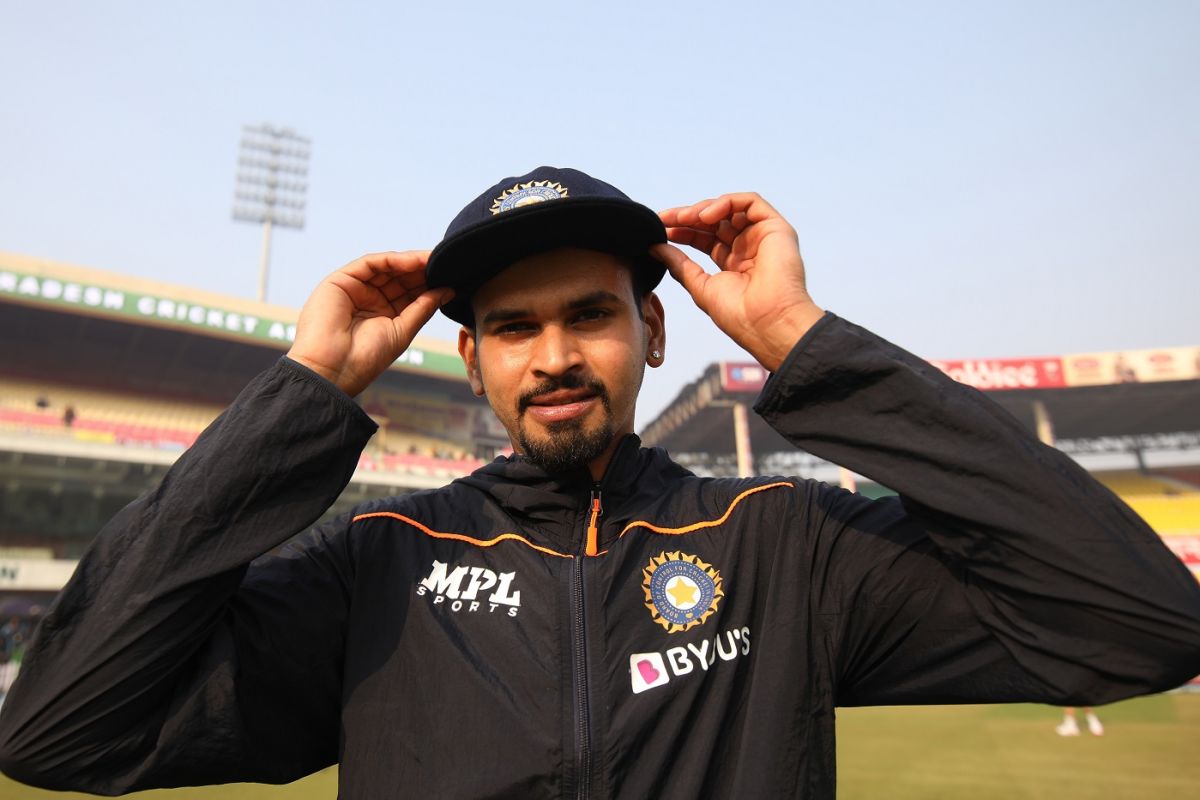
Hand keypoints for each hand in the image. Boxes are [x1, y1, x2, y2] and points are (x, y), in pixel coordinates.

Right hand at [287, 251, 453, 396]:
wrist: (332, 370)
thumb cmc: (365, 359)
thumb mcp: (403, 331)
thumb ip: (423, 307)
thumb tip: (448, 290)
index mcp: (383, 315)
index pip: (410, 293)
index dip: (430, 285)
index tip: (453, 278)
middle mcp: (369, 300)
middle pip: (400, 278)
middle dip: (423, 270)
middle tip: (447, 263)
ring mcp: (354, 289)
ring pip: (387, 268)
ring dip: (411, 262)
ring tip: (433, 259)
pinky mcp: (340, 280)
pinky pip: (370, 264)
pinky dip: (392, 260)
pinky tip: (413, 262)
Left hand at [654, 193, 823, 371]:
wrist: (767, 322)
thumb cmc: (739, 315)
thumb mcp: (700, 286)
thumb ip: (679, 265)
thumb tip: (655, 248)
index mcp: (734, 264)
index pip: (705, 239)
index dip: (682, 230)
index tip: (661, 228)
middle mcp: (749, 248)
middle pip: (715, 222)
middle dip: (687, 217)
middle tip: (665, 219)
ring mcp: (762, 236)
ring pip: (730, 209)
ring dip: (703, 209)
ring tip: (685, 218)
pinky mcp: (776, 228)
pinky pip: (750, 202)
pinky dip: (726, 202)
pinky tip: (706, 216)